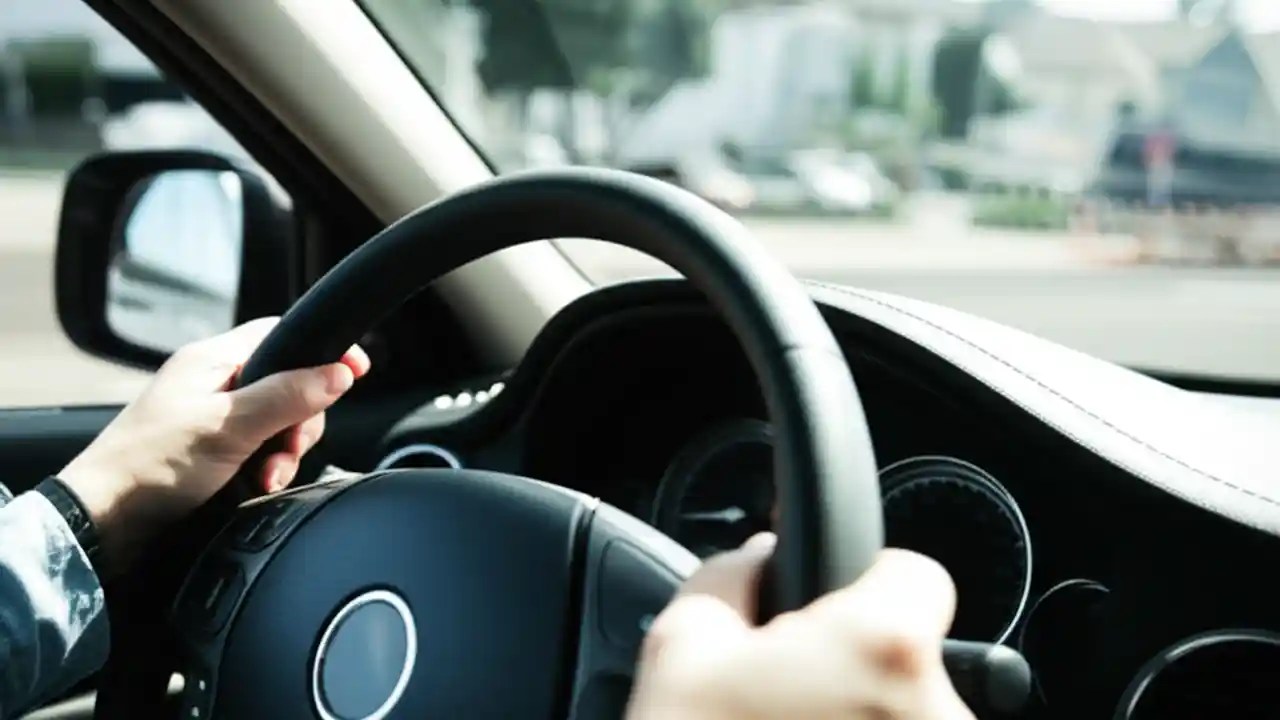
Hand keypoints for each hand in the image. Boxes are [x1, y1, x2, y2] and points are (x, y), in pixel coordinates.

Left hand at [59, 318, 369, 569]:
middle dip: (301, 422)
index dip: (322, 350)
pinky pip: (264, 450)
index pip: (282, 333)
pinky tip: (256, 486)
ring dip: (285, 452)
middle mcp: (216, 383)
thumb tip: (340, 372)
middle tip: (286, 448)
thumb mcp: (228, 427)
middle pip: (292, 384)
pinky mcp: (216, 451)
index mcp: (212, 360)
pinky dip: (269, 468)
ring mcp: (216, 418)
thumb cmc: (148, 467)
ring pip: (282, 422)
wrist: (105, 523)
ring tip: (265, 477)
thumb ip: (287, 397)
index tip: (356, 370)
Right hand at [627, 536, 972, 719]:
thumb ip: (727, 576)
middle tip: (782, 694)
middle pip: (909, 650)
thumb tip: (760, 560)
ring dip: (860, 712)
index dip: (863, 579)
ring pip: (906, 708)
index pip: (918, 572)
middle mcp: (942, 712)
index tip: (825, 607)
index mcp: (886, 648)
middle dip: (852, 659)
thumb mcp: (676, 651)